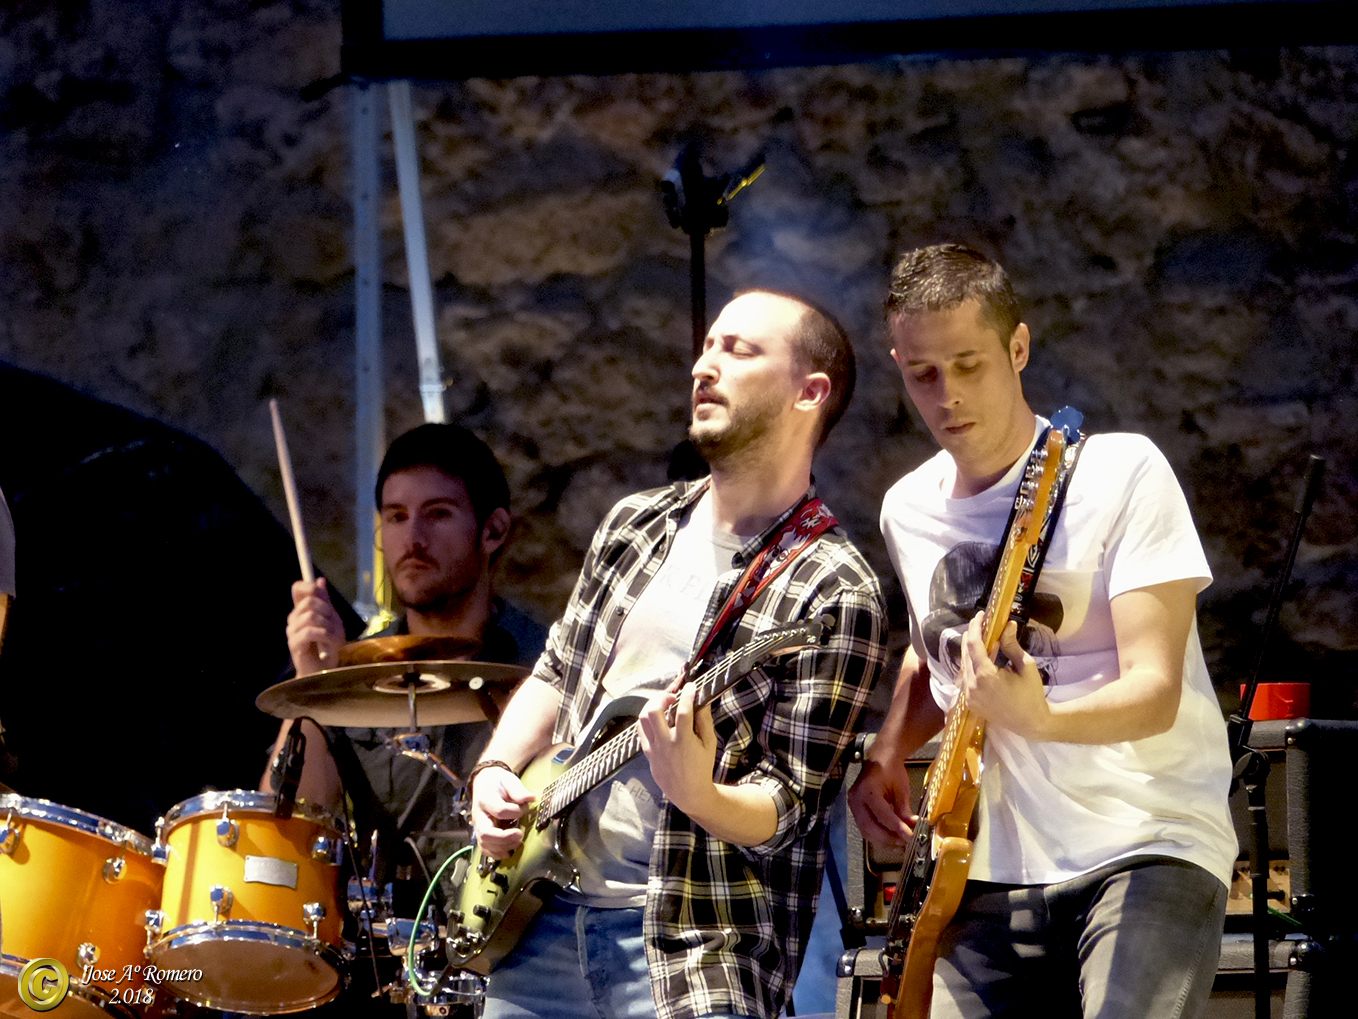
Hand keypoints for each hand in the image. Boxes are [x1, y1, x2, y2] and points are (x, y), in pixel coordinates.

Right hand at [286, 578, 343, 675]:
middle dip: (327, 609)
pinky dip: (324, 635)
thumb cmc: (328, 645)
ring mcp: (292, 631)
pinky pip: (309, 632)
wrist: (324, 670)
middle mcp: (294, 618)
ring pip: (310, 616)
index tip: (321, 593)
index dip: (309, 586)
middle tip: (334, 622)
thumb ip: (325, 602)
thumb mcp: (331, 620)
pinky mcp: (294, 644)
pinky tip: (329, 643)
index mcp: (301, 610)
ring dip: (328, 625)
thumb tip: (320, 580)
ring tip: (334, 637)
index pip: (298, 588)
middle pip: (308, 601)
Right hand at [469, 766, 534, 859]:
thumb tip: (530, 799)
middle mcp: (479, 815)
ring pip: (484, 844)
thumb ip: (518, 790)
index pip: (499, 810)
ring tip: (518, 843)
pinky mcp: (482, 833)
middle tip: (520, 834)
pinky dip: (496, 854)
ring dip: (502, 847)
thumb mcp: (508, 780)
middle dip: (504, 838)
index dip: (514, 812)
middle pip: (485, 833)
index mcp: (485, 799)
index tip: (524, 808)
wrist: (484, 783)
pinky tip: (509, 852)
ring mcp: (479, 826)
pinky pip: (485, 849)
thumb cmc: (498, 782)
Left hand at [638, 684, 717, 818]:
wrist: (688, 793)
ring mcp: (654, 748)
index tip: (690, 686)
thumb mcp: (710, 744)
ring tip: (663, 704)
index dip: (687, 694)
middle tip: (672, 696)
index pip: (683, 711)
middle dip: (662, 697)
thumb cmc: (702, 768)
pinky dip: (646, 720)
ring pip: (643, 719)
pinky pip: (640, 731)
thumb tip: (702, 701)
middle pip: (654, 711)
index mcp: (684, 741)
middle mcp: (666, 743)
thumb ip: (705, 721)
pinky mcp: (648, 753)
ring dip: (652, 706)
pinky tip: (656, 718)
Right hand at [848, 756, 915, 845]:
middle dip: (888, 838)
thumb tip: (912, 827)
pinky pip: (866, 828)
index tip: (910, 837)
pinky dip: (879, 837)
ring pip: (866, 832)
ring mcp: (853, 807)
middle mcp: (856, 800)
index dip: (896, 828)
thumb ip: (904, 809)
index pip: (881, 814)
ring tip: (901, 844)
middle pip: (870, 827)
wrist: (879, 758)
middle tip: (906, 843)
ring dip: (883, 841)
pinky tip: (892, 839)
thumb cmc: (891, 769)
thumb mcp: (901, 788)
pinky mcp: (856, 812)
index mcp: (867, 790)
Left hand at [959, 613, 1050, 739]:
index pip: (974, 644)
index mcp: (985, 676)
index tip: (980, 615)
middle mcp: (972, 686)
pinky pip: (965, 678)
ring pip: (963, 666)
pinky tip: (978, 657)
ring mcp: (969, 696)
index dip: (975, 627)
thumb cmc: (1032, 694)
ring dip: (969, 650)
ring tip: (979, 637)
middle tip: (980, 623)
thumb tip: (1007, 624)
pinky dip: (970, 665)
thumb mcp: (1026, 666)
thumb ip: (1012, 645)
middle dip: (971, 636)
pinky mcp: (970, 702)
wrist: (1031, 723)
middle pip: (965, 653)